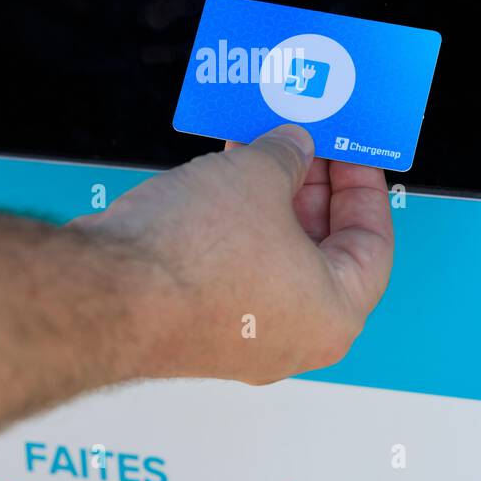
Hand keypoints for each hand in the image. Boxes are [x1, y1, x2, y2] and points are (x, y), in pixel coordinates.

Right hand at [86, 125, 394, 383]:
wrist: (108, 292)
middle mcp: (294, 338)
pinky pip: (234, 268)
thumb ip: (288, 155)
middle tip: (303, 142)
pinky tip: (221, 178)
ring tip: (258, 149)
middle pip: (322, 251)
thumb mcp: (260, 176)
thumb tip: (293, 147)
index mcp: (334, 315)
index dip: (363, 186)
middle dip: (310, 187)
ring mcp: (243, 338)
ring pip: (273, 257)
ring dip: (268, 200)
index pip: (372, 244)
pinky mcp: (198, 326)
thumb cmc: (193, 256)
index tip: (350, 153)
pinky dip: (236, 224)